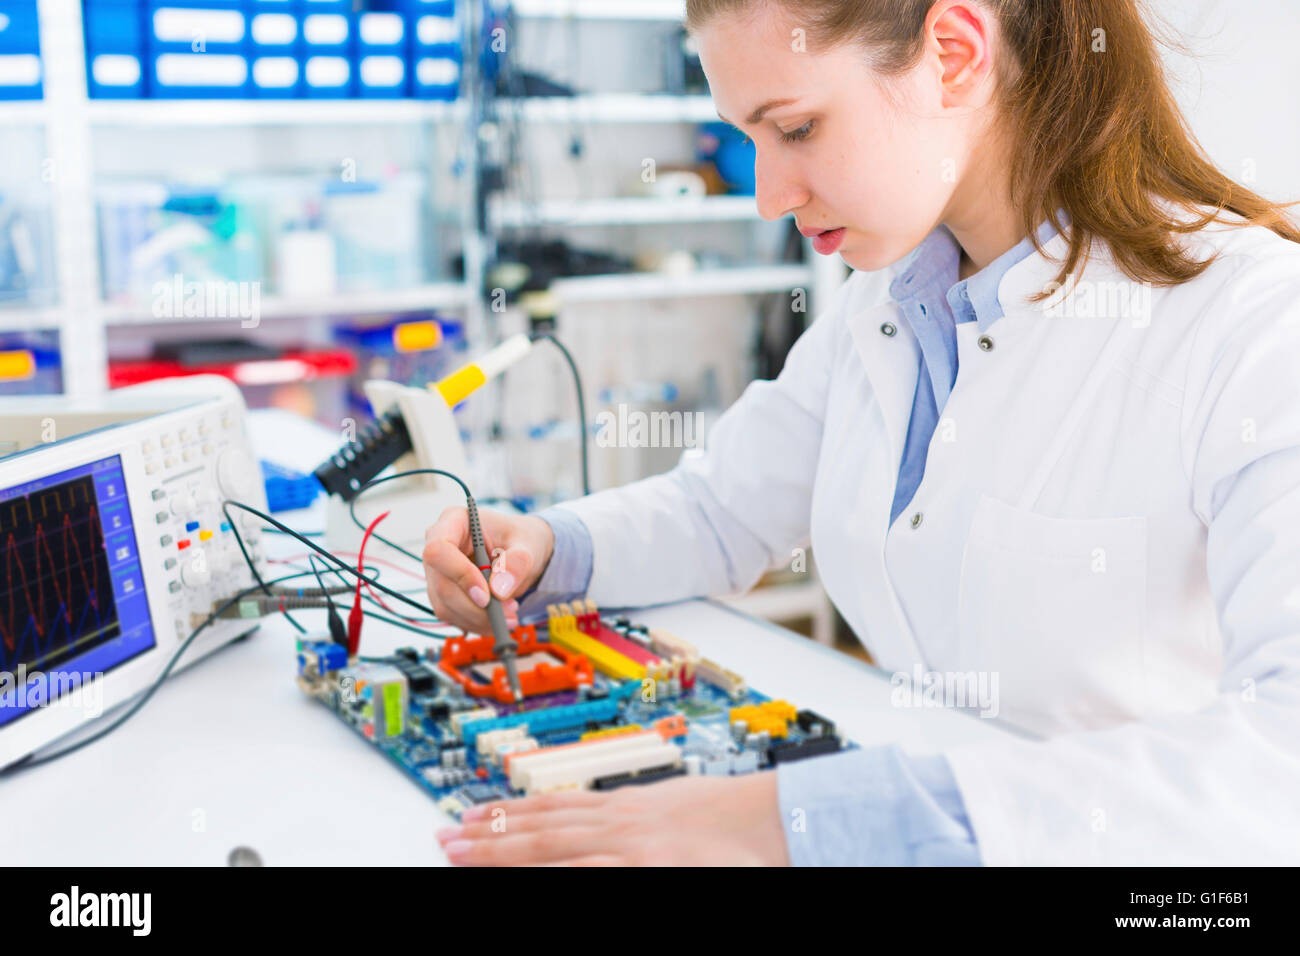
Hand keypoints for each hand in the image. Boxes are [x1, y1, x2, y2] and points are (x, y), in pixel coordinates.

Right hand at [422, 507, 554, 633]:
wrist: (522, 552)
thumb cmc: (520, 538)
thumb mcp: (527, 545)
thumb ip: (516, 563)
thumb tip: (498, 590)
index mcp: (454, 522)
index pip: (439, 550)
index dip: (459, 574)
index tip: (486, 595)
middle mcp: (439, 546)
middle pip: (441, 584)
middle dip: (475, 607)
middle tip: (508, 612)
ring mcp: (438, 572)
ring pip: (445, 605)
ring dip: (478, 618)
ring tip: (509, 615)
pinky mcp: (444, 593)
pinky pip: (452, 615)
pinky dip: (476, 623)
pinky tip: (498, 618)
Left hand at [434, 771, 789, 865]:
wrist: (777, 823)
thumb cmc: (734, 820)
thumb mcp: (677, 806)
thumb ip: (639, 814)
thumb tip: (609, 818)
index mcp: (628, 809)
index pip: (555, 809)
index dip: (510, 813)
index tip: (474, 815)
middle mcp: (622, 825)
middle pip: (543, 829)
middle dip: (491, 835)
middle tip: (446, 839)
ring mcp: (632, 849)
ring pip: (554, 850)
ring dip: (505, 853)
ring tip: (461, 855)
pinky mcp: (648, 870)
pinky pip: (587, 874)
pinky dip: (555, 873)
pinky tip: (526, 875)